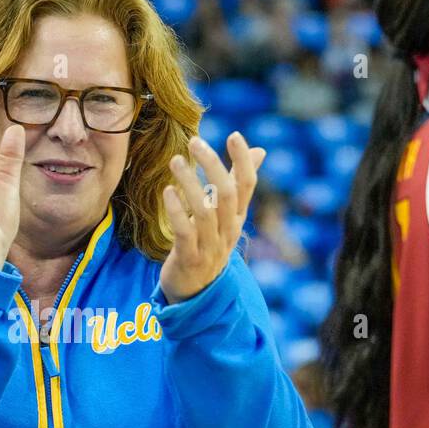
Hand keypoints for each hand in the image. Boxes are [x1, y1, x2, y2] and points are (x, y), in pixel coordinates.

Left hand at [159, 131, 265, 303]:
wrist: (195, 292)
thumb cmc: (208, 244)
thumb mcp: (226, 215)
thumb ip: (238, 183)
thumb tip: (260, 151)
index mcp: (237, 217)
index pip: (247, 185)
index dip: (243, 161)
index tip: (234, 135)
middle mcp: (227, 230)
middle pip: (227, 194)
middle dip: (212, 165)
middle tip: (194, 141)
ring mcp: (210, 246)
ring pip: (205, 211)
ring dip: (190, 183)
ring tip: (175, 160)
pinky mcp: (190, 258)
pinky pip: (185, 232)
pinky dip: (177, 210)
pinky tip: (167, 191)